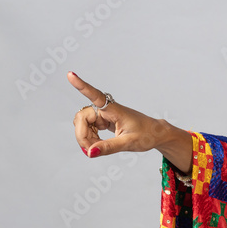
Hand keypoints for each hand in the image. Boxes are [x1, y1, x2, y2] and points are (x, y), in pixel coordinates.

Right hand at [69, 71, 187, 165]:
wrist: (155, 134)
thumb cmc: (146, 134)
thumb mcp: (129, 143)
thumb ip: (108, 147)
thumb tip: (90, 152)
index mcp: (114, 110)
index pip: (95, 95)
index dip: (81, 86)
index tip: (70, 75)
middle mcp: (106, 109)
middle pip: (82, 118)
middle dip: (82, 134)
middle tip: (90, 150)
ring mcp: (104, 115)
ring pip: (83, 124)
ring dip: (86, 138)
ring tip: (98, 148)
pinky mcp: (103, 121)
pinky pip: (88, 128)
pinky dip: (90, 138)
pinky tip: (98, 145)